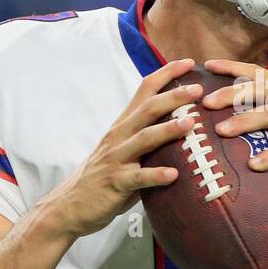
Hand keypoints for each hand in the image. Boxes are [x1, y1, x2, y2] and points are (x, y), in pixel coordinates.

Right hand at [44, 59, 202, 237]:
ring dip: (168, 130)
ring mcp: (116, 159)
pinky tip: (175, 174)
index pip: (144, 90)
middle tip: (198, 88)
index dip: (166, 74)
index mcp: (123, 125)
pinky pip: (138, 178)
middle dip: (173, 96)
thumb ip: (148, 139)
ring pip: (144, 139)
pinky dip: (157, 175)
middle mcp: (119, 136)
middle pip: (148, 109)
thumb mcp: (124, 151)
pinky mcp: (116, 183)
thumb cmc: (104, 178)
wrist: (69, 206)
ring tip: (191, 124)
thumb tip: (184, 129)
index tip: (188, 62)